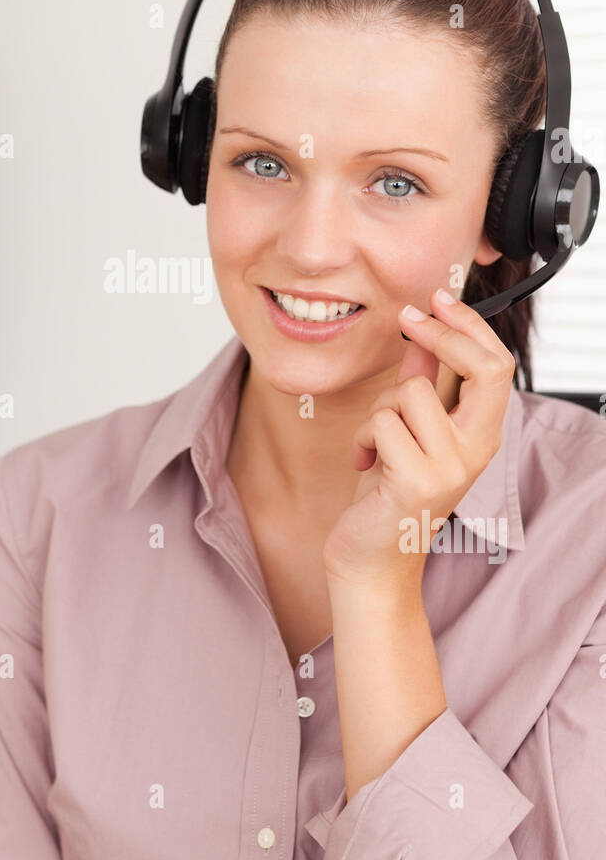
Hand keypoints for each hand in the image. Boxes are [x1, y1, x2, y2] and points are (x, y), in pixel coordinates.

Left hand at [321, 288, 515, 588]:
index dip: (468, 326)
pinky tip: (364, 464)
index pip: (497, 366)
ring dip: (378, 409)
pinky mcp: (419, 481)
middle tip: (406, 319)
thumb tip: (420, 337)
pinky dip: (362, 438)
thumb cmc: (386, 494)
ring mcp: (452, 468)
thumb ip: (420, 386)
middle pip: (482, 368)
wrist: (369, 559)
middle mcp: (477, 450)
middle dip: (439, 334)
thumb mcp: (406, 431)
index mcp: (481, 433)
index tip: (436, 301)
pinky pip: (381, 423)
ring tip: (374, 444)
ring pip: (410, 393)